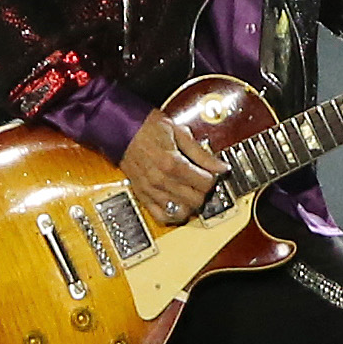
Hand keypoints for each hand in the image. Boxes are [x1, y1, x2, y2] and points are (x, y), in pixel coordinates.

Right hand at [122, 110, 224, 226]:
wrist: (122, 129)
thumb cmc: (147, 127)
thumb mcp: (179, 132)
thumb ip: (201, 153)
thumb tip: (220, 166)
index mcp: (172, 163)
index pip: (205, 183)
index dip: (212, 177)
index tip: (210, 172)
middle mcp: (161, 180)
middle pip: (196, 199)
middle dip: (203, 190)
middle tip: (201, 180)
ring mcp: (151, 190)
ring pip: (181, 211)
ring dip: (190, 203)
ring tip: (190, 191)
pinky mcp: (142, 195)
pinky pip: (161, 216)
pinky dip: (173, 214)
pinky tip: (178, 204)